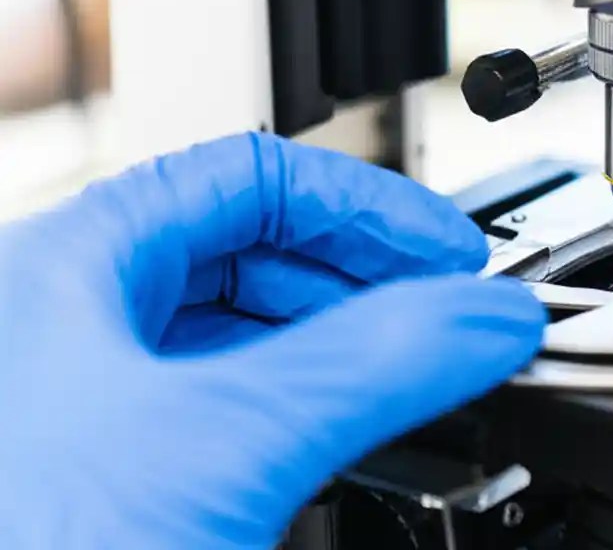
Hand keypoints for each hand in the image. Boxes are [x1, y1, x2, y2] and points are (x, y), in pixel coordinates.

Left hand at [0, 133, 544, 548]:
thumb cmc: (26, 547)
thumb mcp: (224, 445)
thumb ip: (377, 366)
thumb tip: (485, 317)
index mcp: (66, 271)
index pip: (249, 180)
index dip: (366, 206)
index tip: (448, 252)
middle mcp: (66, 327)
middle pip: (247, 253)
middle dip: (362, 276)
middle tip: (445, 314)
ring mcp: (83, 408)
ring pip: (235, 336)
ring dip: (335, 344)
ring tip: (412, 370)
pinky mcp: (111, 480)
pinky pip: (223, 412)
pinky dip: (299, 409)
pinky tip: (342, 438)